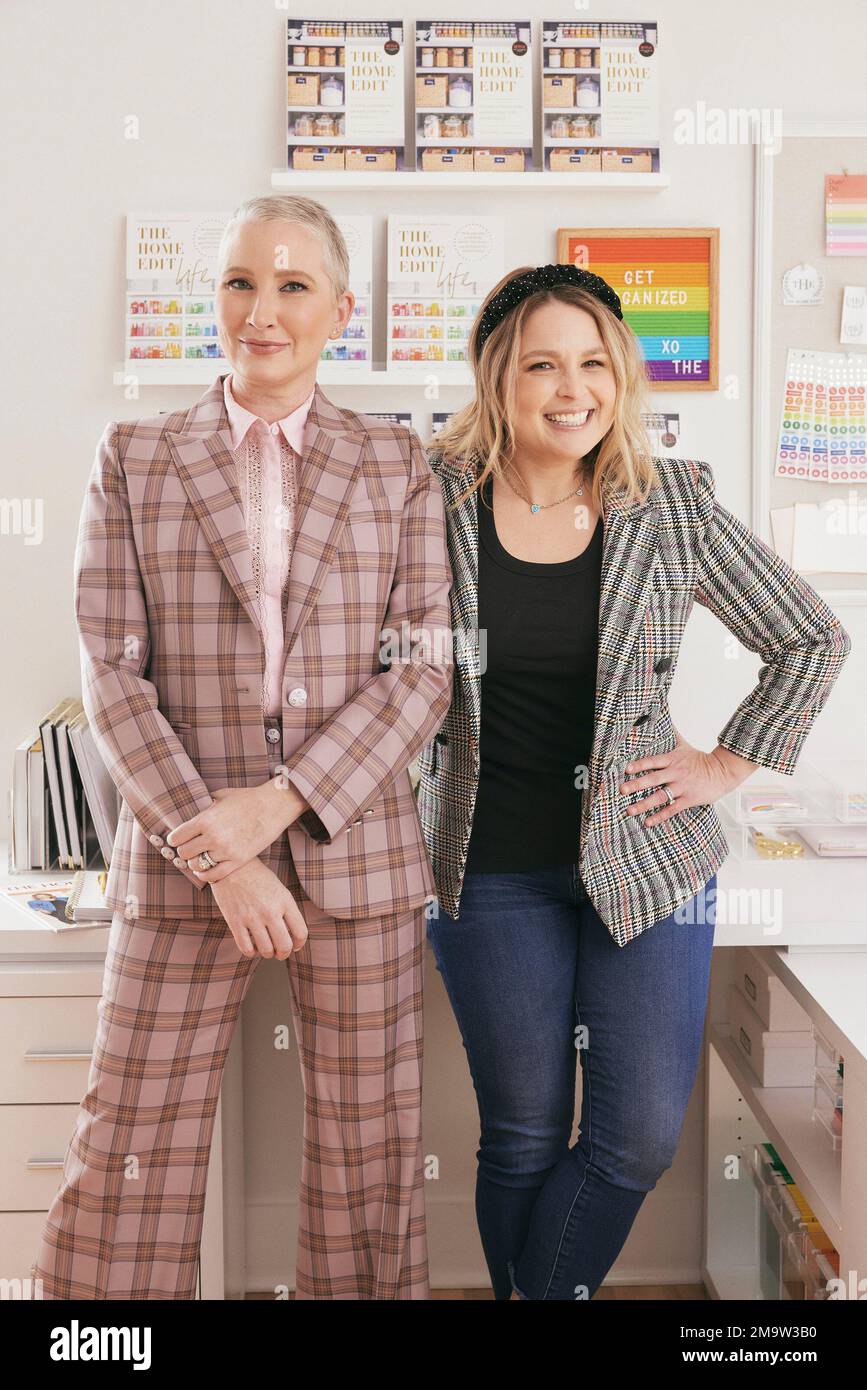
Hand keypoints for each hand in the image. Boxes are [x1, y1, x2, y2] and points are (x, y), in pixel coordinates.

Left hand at [165, 779, 308, 882]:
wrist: (273, 806)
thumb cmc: (247, 798)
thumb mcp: (222, 795)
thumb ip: (205, 803)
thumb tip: (193, 806)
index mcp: (205, 819)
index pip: (177, 837)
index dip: (175, 840)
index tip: (178, 840)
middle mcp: (213, 836)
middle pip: (184, 853)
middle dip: (185, 852)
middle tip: (189, 849)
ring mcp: (225, 850)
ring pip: (197, 865)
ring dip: (195, 863)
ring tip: (199, 859)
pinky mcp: (238, 861)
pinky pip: (213, 875)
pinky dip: (206, 875)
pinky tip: (206, 870)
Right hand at [210, 857, 308, 958]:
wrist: (231, 866)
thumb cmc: (258, 878)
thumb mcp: (279, 889)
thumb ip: (287, 911)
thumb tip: (292, 937)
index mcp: (285, 901)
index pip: (301, 932)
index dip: (299, 944)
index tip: (295, 946)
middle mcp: (270, 910)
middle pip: (285, 946)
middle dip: (284, 953)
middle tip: (280, 952)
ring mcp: (252, 917)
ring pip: (266, 950)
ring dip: (268, 954)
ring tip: (266, 949)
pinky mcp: (235, 922)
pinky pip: (246, 949)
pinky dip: (251, 953)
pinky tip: (252, 947)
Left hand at [619, 729, 755, 825]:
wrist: (723, 771)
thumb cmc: (700, 759)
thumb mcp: (684, 746)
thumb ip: (672, 735)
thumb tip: (662, 719)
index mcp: (673, 760)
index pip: (653, 761)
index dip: (640, 764)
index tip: (626, 769)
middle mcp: (676, 773)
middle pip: (653, 779)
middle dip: (637, 785)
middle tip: (622, 790)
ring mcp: (682, 787)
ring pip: (660, 796)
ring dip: (644, 804)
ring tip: (630, 810)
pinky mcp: (689, 799)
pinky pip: (672, 809)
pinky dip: (660, 816)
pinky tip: (648, 822)